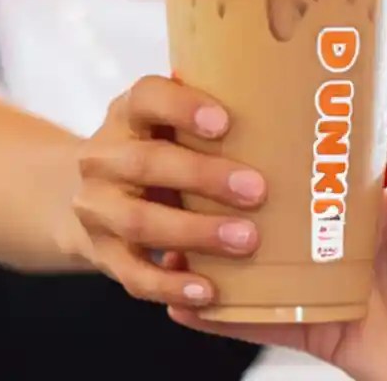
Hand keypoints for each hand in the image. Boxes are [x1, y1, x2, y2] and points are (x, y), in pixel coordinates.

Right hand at [73, 75, 267, 306]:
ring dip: (196, 232)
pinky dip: (172, 285)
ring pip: (140, 221)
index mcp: (127, 115)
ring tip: (246, 240)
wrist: (89, 194)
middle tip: (258, 190)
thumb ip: (212, 121)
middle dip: (203, 177)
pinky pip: (133, 275)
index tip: (224, 121)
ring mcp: (97, 209)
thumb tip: (297, 117)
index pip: (146, 97)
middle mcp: (103, 158)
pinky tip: (209, 290)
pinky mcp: (102, 254)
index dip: (181, 107)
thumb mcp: (168, 126)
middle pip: (146, 162)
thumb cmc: (156, 153)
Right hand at [167, 67, 386, 380]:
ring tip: (169, 228)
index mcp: (375, 203)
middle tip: (185, 164)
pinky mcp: (318, 330)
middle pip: (277, 210)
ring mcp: (326, 287)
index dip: (281, 136)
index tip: (240, 107)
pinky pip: (260, 320)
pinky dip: (222, 313)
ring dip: (216, 250)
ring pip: (258, 264)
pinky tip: (184, 298)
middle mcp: (344, 242)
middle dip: (233, 191)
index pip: (317, 159)